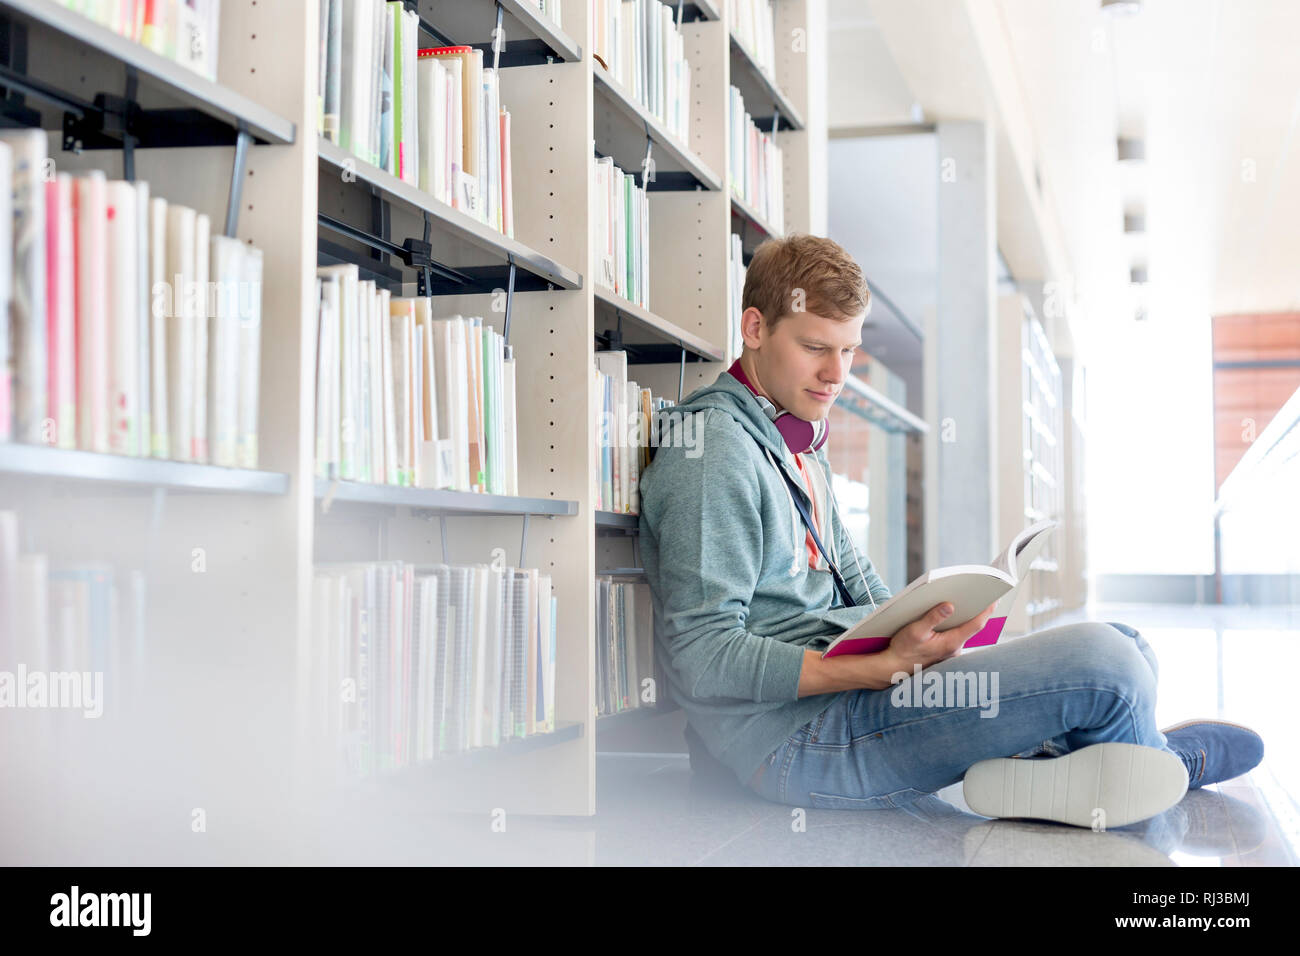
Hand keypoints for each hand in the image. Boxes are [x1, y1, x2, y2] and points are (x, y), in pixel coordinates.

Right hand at [878, 600, 997, 674]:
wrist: (894, 667)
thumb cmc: (903, 649)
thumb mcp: (915, 631)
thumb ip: (932, 617)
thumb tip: (949, 605)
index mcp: (950, 643)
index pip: (975, 625)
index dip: (986, 611)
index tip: (995, 598)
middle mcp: (955, 648)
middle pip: (972, 626)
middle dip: (979, 610)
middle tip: (986, 593)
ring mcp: (951, 650)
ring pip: (964, 630)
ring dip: (967, 616)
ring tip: (970, 599)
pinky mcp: (945, 650)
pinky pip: (956, 634)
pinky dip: (957, 623)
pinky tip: (953, 613)